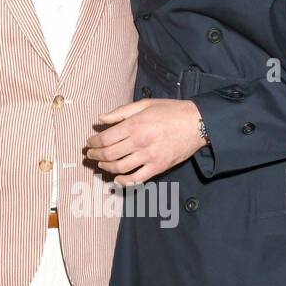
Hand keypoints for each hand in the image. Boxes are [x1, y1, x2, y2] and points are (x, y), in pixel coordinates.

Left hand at [85, 99, 205, 183]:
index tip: (89, 142)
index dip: (93, 142)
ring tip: (101, 164)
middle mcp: (140, 142)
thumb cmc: (171, 111)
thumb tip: (100, 118)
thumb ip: (121, 112)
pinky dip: (124, 181)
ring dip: (106, 167)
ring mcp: (149, 157)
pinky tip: (117, 179)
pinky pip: (137, 179)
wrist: (197, 123)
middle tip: (90, 154)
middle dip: (95, 155)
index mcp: (135, 125)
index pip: (106, 138)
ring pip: (120, 168)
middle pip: (109, 154)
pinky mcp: (158, 167)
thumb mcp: (145, 104)